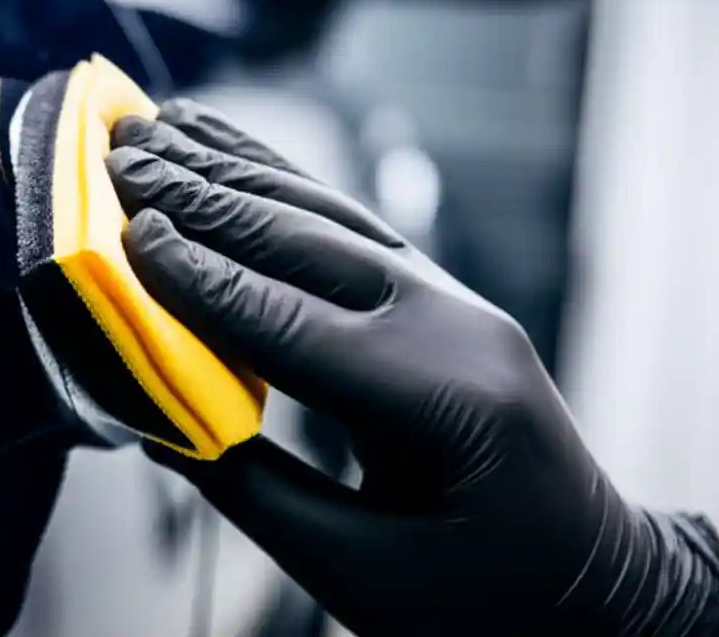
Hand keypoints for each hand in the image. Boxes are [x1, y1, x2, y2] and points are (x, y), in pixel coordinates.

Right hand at [105, 100, 718, 635]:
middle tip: (123, 155)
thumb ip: (249, 490)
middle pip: (306, 243)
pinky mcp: (442, 303)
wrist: (595, 588)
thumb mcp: (357, 572)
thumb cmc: (484, 602)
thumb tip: (157, 417)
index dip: (199, 278)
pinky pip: (352, 229)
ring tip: (165, 128)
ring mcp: (456, 304)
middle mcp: (455, 327)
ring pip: (329, 216)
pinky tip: (237, 157)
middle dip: (205, 198)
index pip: (289, 321)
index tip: (126, 231)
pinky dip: (285, 188)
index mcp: (443, 397)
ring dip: (239, 171)